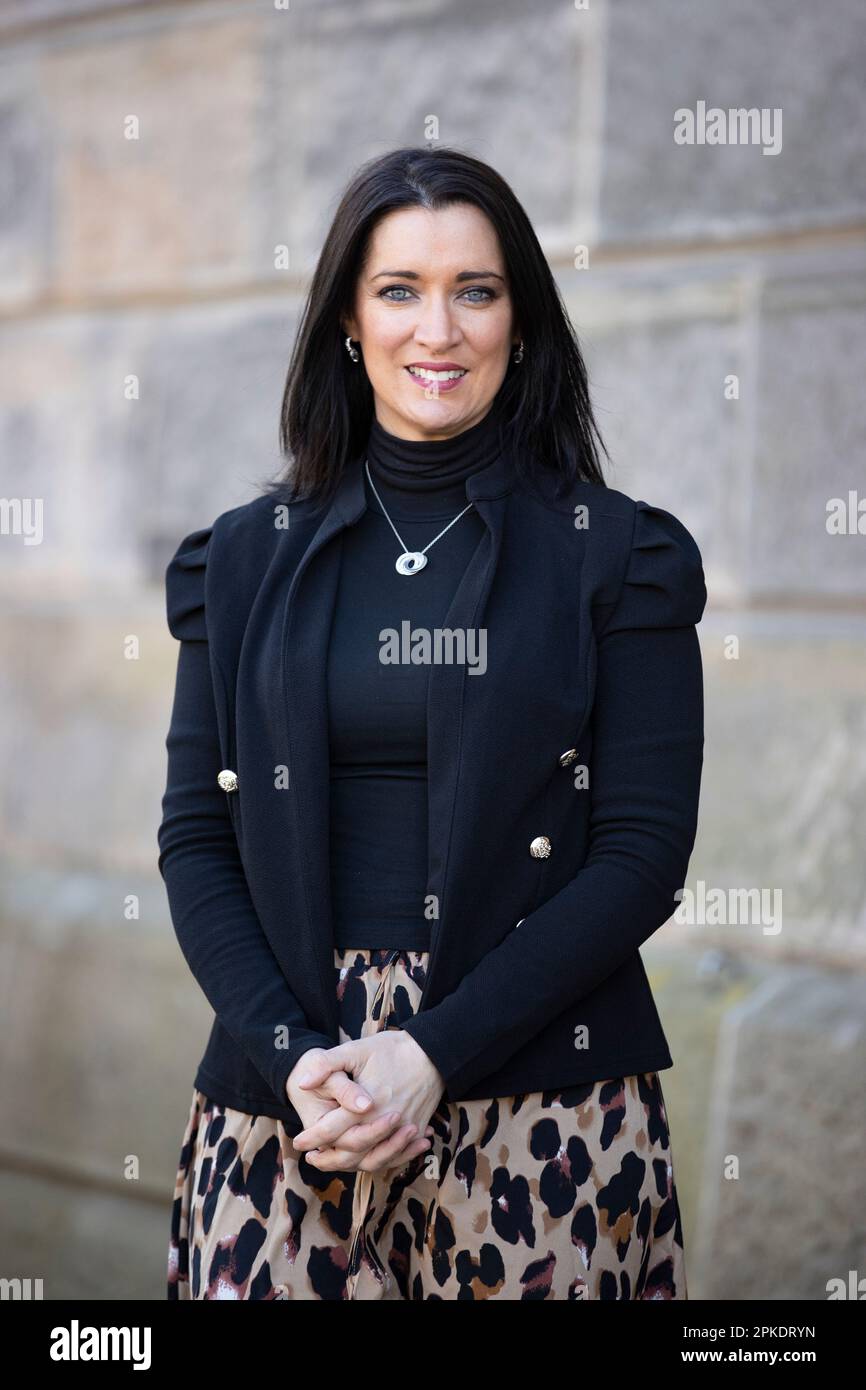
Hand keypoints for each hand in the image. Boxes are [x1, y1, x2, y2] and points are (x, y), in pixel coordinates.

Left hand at [291, 1030, 444, 1173]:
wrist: (434, 1051)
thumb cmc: (392, 1049)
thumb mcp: (356, 1049)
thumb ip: (326, 1065)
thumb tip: (302, 1083)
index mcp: (365, 1106)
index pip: (331, 1130)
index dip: (312, 1137)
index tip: (298, 1142)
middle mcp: (384, 1123)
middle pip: (350, 1154)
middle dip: (328, 1160)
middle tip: (312, 1157)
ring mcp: (403, 1130)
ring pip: (373, 1160)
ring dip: (351, 1166)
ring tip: (335, 1162)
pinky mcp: (416, 1130)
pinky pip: (396, 1156)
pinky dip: (380, 1161)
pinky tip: (367, 1158)